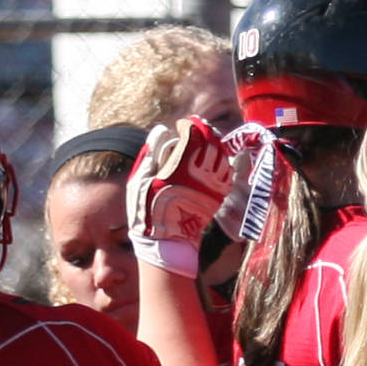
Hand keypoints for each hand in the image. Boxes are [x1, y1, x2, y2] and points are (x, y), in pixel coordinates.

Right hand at [128, 117, 233, 276]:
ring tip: (206, 138)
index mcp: (178, 170)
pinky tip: (215, 157)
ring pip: (222, 156)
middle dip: (204, 130)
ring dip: (215, 143)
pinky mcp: (218, 196)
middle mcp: (199, 176)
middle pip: (210, 143)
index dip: (189, 126)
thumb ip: (151, 153)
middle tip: (197, 126)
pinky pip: (226, 172)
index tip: (182, 124)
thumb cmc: (147, 212)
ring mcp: (212, 186)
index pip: (192, 137)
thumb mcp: (140, 181)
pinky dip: (222, 160)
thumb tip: (162, 129)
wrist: (167, 242)